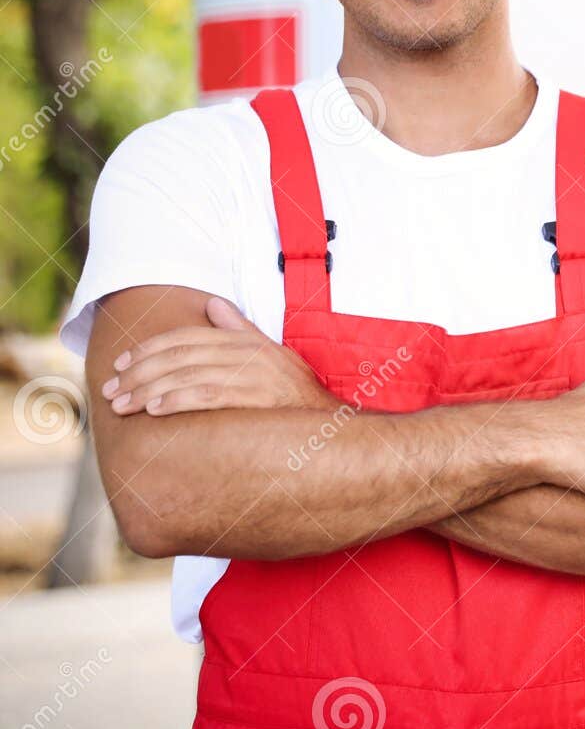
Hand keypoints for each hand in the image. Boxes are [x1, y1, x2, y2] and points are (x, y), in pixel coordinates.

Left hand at [102, 296, 338, 416]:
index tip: (123, 363)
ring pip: (188, 376)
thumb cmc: (295, 392)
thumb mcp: (272, 353)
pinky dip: (177, 400)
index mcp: (245, 341)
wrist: (330, 424)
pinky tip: (154, 410)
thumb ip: (241, 329)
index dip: (151, 349)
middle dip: (140, 372)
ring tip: (122, 405)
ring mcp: (253, 375)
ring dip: (149, 390)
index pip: (188, 337)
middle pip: (181, 356)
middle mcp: (247, 353)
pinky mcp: (256, 399)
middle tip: (111, 390)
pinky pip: (208, 395)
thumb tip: (213, 304)